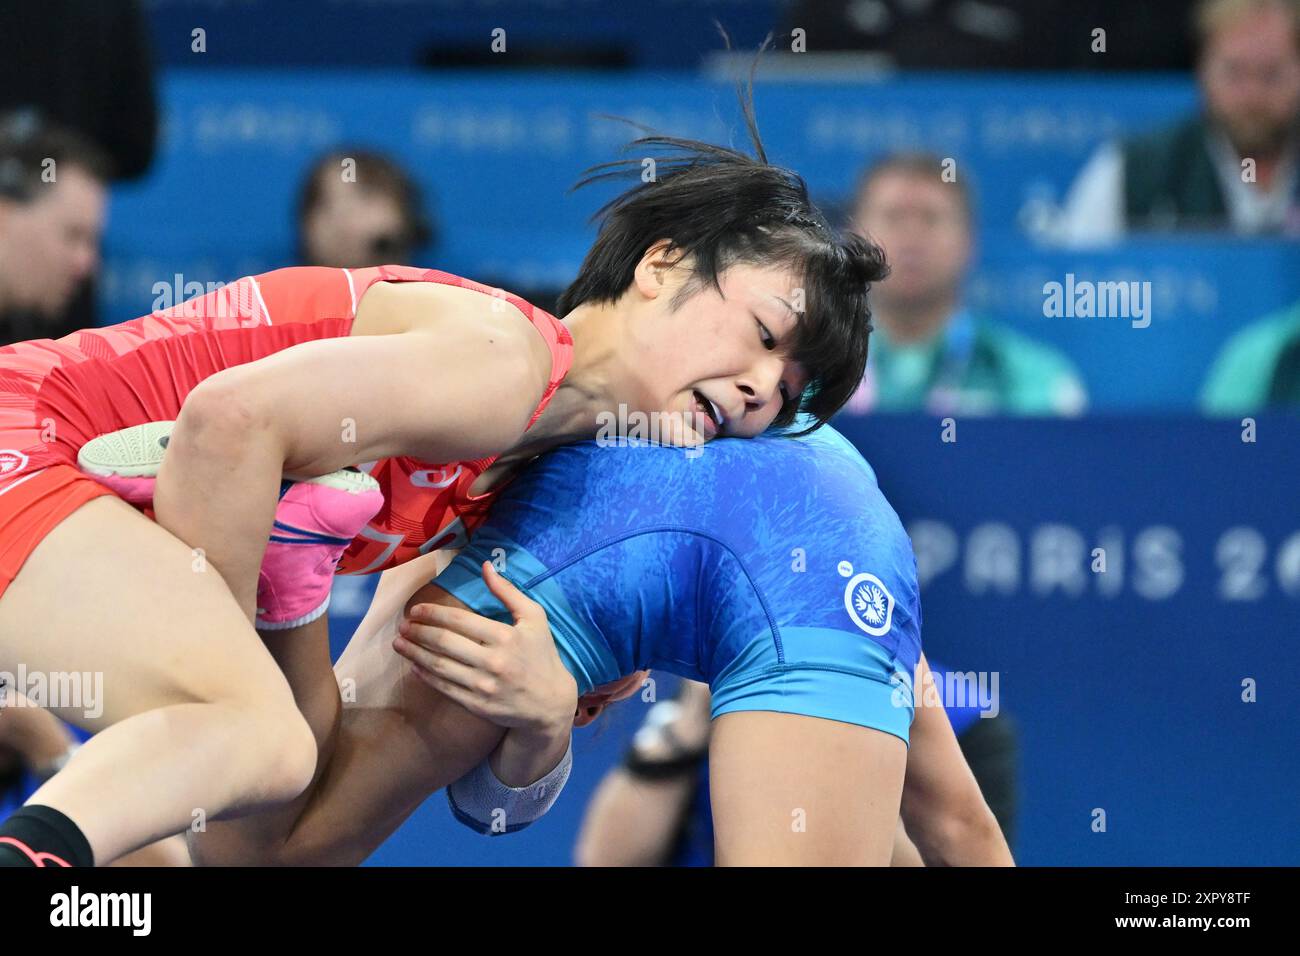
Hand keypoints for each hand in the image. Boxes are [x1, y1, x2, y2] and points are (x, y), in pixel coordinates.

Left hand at [394, 561, 576, 735]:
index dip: (433, 613)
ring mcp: (483, 686)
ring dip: (414, 653)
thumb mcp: (534, 618)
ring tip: (398, 643)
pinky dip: (425, 675)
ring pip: (439, 666)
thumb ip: (508, 592)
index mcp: (505, 637)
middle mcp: (493, 661)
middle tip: (403, 624)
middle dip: (418, 631)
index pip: (459, 620)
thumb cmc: (542, 654)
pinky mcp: (477, 705)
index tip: (416, 610)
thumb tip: (485, 566)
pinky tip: (414, 665)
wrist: (551, 702)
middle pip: (444, 642)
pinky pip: (444, 687)